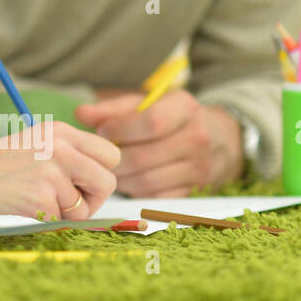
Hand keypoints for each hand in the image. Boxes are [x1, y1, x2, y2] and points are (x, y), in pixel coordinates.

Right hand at [0, 122, 120, 219]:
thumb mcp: (32, 146)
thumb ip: (67, 156)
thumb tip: (104, 184)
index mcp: (59, 130)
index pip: (110, 155)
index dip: (98, 175)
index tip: (79, 184)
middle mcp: (60, 147)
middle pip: (108, 181)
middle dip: (91, 199)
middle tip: (64, 202)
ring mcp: (51, 172)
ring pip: (85, 207)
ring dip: (65, 213)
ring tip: (32, 201)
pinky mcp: (41, 197)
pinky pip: (60, 221)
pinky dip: (43, 221)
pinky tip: (19, 206)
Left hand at [74, 92, 242, 195]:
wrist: (220, 139)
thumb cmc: (171, 117)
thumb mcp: (145, 104)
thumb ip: (112, 109)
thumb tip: (81, 114)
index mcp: (185, 108)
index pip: (151, 122)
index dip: (120, 130)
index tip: (103, 131)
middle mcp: (197, 138)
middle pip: (144, 156)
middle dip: (114, 159)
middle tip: (100, 156)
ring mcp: (199, 168)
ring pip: (147, 181)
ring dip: (121, 178)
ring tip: (111, 169)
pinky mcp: (195, 190)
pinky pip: (156, 196)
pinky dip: (136, 191)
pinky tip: (129, 179)